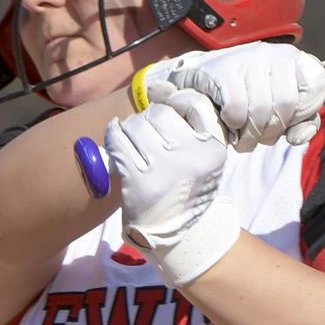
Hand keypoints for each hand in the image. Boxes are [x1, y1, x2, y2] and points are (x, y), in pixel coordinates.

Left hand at [103, 89, 238, 285]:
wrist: (180, 234)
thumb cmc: (190, 190)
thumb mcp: (206, 159)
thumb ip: (194, 128)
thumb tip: (163, 90)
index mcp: (212, 147)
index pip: (194, 103)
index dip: (176, 100)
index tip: (168, 105)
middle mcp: (190, 155)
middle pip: (159, 113)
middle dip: (148, 119)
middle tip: (146, 133)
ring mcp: (163, 167)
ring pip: (136, 125)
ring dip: (129, 128)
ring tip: (132, 140)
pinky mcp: (139, 180)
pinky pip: (118, 142)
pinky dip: (112, 136)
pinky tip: (114, 137)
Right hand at [144, 41, 324, 149]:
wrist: (201, 78)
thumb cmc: (247, 96)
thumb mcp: (278, 106)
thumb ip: (300, 123)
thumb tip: (300, 137)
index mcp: (293, 60)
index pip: (317, 86)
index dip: (304, 112)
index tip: (288, 120)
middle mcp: (273, 54)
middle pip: (286, 105)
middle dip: (272, 130)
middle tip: (260, 136)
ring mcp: (247, 60)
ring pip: (260, 110)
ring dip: (251, 134)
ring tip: (243, 136)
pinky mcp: (222, 72)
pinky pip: (236, 110)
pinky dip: (233, 125)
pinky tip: (229, 122)